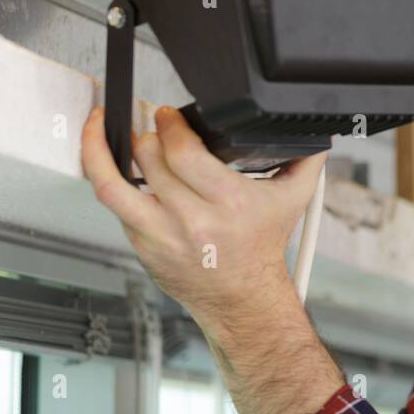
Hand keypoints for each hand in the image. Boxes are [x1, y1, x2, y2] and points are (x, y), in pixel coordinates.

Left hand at [81, 105, 328, 328]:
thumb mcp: (293, 200)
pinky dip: (116, 184)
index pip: (183, 152)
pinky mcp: (143, 248)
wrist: (243, 299)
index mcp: (229, 203)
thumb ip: (306, 160)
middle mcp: (191, 220)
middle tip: (151, 124)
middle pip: (149, 160)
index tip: (168, 114)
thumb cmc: (262, 248)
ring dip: (102, 152)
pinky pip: (118, 209)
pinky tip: (117, 169)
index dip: (169, 125)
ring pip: (113, 187)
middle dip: (147, 133)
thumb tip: (315, 131)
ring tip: (99, 131)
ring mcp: (161, 237)